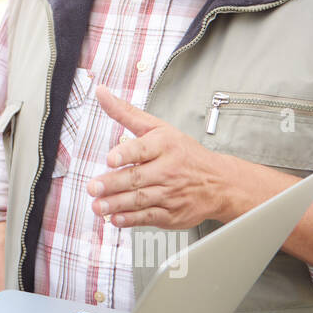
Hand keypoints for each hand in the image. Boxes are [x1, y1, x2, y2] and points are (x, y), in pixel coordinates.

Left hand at [86, 86, 236, 229]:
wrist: (219, 182)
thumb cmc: (183, 152)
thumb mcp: (157, 127)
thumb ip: (126, 112)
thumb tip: (101, 93)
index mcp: (164, 145)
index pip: (143, 149)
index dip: (125, 154)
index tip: (110, 158)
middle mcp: (167, 170)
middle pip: (137, 177)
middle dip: (113, 183)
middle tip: (93, 187)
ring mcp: (169, 193)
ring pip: (140, 199)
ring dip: (116, 204)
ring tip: (98, 206)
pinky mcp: (171, 214)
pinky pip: (149, 217)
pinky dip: (132, 219)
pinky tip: (117, 219)